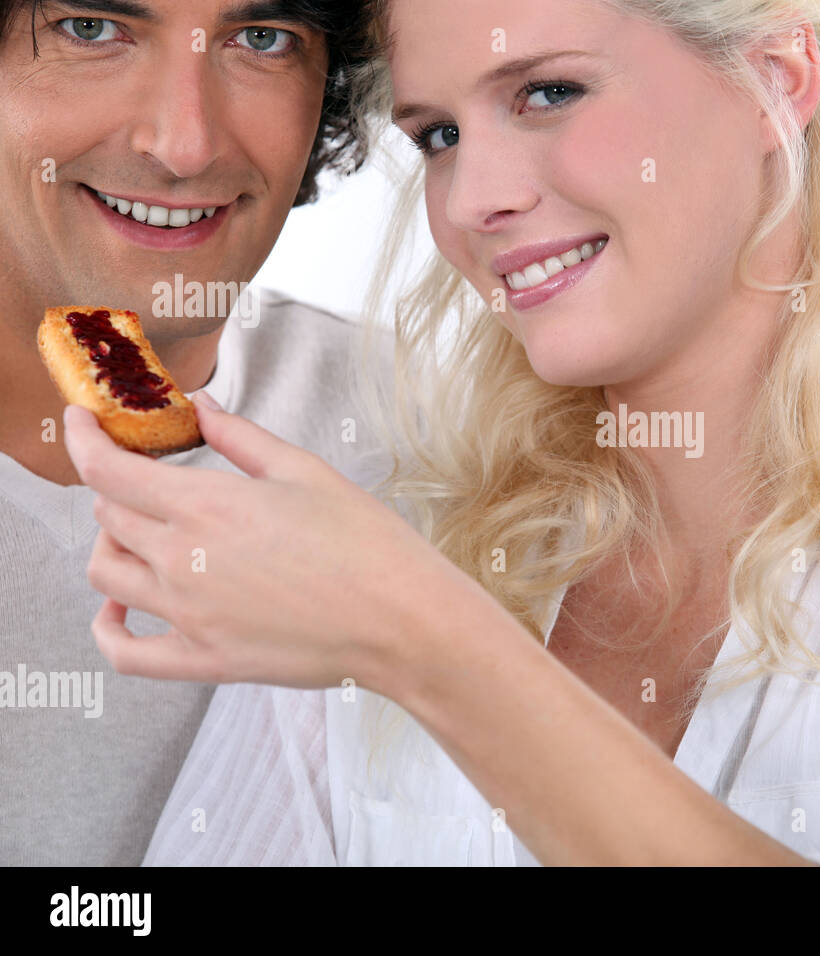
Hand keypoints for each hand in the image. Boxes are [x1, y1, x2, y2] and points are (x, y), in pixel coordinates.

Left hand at [62, 394, 445, 689]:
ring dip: (111, 545)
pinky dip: (107, 628)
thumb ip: (241, 437)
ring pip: (106, 573)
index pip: (108, 469)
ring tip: (141, 534)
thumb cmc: (368, 544)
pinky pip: (125, 652)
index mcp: (208, 504)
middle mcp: (183, 559)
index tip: (81, 422)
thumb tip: (200, 407)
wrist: (403, 620)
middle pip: (109, 516)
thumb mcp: (306, 471)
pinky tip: (118, 610)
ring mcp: (188, 615)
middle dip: (115, 486)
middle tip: (143, 476)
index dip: (84, 438)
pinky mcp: (203, 659)